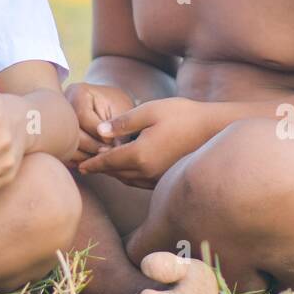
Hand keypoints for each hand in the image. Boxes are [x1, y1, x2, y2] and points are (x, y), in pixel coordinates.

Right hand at [63, 82, 135, 166]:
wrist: (109, 106)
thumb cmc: (117, 106)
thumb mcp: (121, 110)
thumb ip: (118, 128)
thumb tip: (111, 150)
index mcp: (78, 92)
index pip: (83, 116)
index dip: (99, 133)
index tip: (114, 141)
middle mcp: (64, 106)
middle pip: (72, 131)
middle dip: (93, 147)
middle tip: (108, 153)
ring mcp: (58, 122)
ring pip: (67, 146)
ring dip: (86, 157)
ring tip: (102, 158)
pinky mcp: (59, 138)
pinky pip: (66, 154)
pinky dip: (80, 160)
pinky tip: (93, 160)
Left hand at [75, 97, 214, 188]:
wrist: (214, 128)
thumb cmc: (182, 115)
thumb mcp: (149, 111)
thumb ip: (123, 123)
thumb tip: (100, 131)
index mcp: (140, 154)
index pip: (108, 162)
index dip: (92, 164)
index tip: (80, 167)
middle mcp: (148, 171)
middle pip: (116, 173)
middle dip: (101, 170)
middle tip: (86, 167)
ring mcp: (159, 177)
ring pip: (128, 180)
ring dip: (114, 174)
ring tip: (103, 168)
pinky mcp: (168, 178)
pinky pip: (141, 182)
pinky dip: (129, 177)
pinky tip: (127, 169)